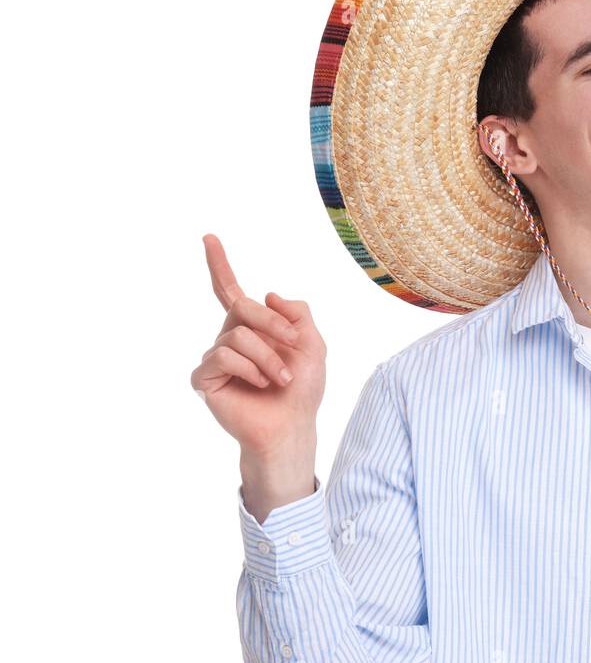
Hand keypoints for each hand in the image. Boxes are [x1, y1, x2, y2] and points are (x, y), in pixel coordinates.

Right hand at [191, 234, 326, 456]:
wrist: (293, 425)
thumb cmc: (302, 388)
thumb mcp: (313, 344)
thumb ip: (296, 313)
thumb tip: (265, 294)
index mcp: (253, 327)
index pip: (231, 291)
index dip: (220, 265)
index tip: (209, 238)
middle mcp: (230, 337)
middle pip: (241, 306)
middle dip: (272, 323)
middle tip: (292, 342)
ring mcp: (217, 357)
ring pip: (237, 335)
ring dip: (268, 357)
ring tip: (280, 379)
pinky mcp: (205, 378)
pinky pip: (224, 357)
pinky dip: (251, 369)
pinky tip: (260, 385)